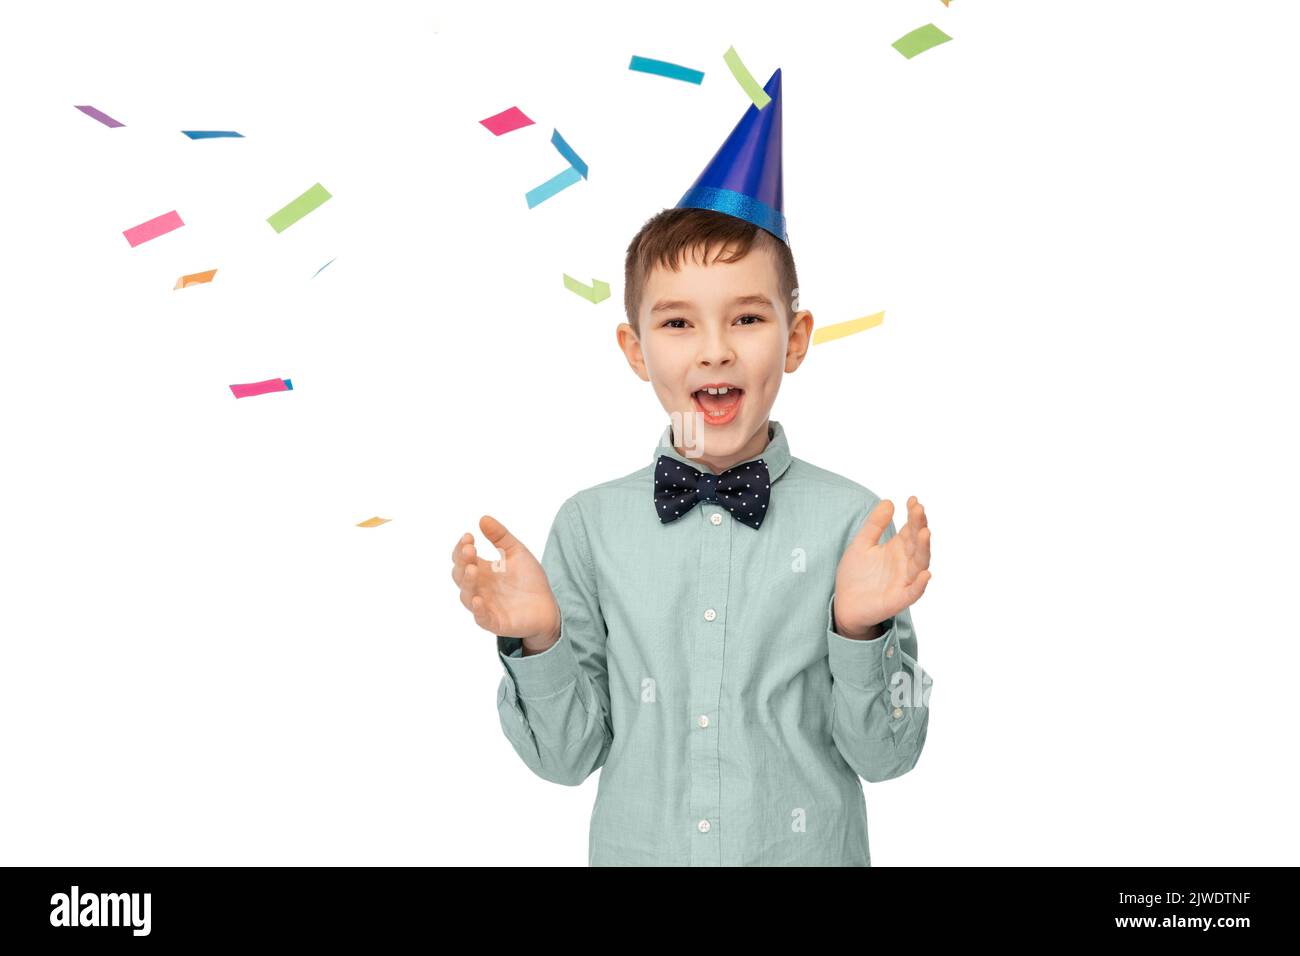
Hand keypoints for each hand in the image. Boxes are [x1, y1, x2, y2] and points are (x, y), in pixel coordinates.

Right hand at [451, 515, 560, 650]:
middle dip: (462, 562)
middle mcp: (479, 587)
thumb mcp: (517, 553)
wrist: (548, 606)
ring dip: (467, 582)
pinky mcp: (494, 621)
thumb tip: (483, 518)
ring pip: (466, 595)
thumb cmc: (529, 580)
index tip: (469, 536)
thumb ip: (501, 537)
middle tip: (470, 550)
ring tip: (473, 569)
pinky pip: (481, 617)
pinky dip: (478, 610)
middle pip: (459, 575)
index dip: (461, 548)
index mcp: (482, 570)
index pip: (462, 558)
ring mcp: (484, 605)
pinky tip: (478, 600)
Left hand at [832, 497, 931, 638]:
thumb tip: (889, 501)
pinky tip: (925, 574)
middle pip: (917, 543)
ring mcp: (904, 581)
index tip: (913, 500)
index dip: (914, 515)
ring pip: (919, 564)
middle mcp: (905, 563)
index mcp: (897, 549)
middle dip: (919, 526)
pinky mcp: (898, 599)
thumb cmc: (856, 575)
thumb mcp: (861, 544)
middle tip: (919, 510)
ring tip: (924, 532)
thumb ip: (874, 525)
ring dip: (923, 549)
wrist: (845, 604)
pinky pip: (913, 592)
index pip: (910, 529)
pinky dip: (920, 584)